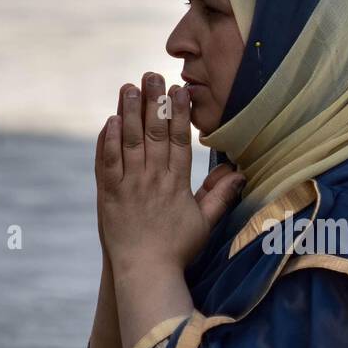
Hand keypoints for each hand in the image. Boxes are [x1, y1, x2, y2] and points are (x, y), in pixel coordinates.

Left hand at [97, 72, 245, 274]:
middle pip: (154, 133)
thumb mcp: (205, 223)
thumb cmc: (177, 250)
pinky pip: (107, 162)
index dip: (180, 113)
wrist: (145, 273)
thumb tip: (240, 173)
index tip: (180, 91)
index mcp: (178, 184)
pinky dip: (107, 140)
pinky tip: (110, 121)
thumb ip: (221, 196)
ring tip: (129, 87)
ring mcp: (129, 186)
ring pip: (128, 141)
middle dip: (154, 102)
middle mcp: (153, 180)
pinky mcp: (108, 195)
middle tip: (153, 75)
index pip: (180, 140)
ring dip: (128, 112)